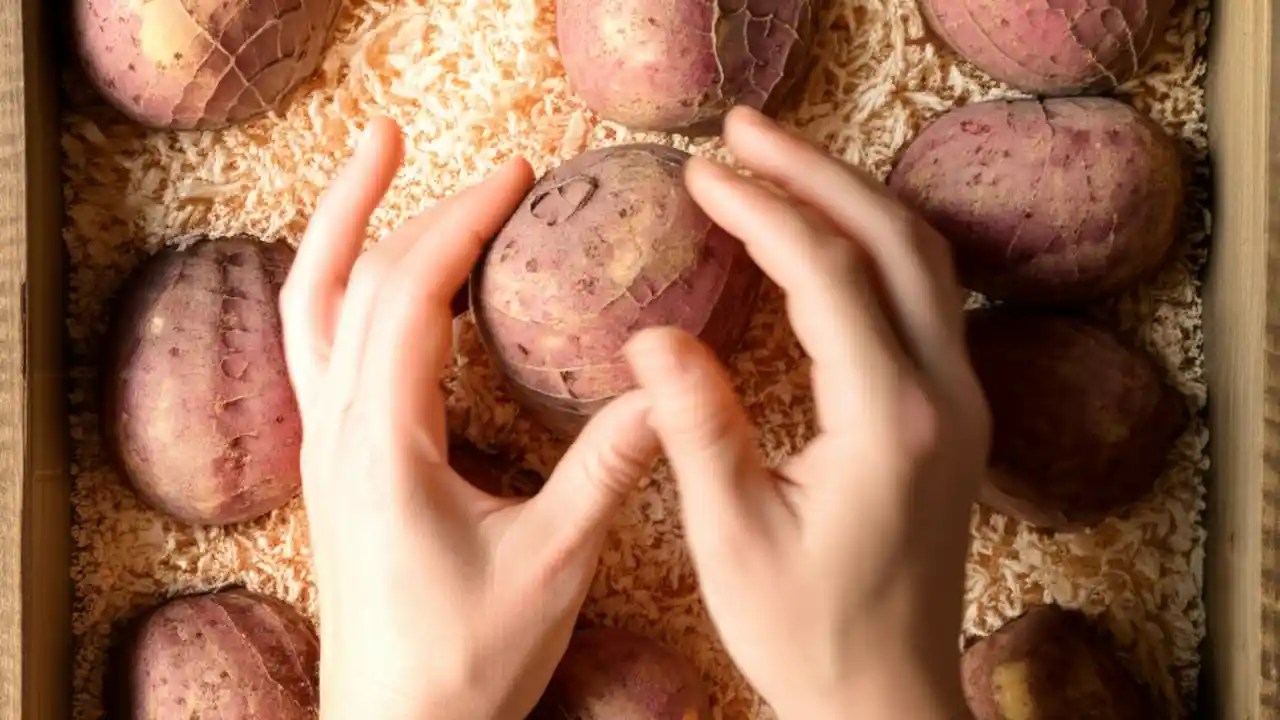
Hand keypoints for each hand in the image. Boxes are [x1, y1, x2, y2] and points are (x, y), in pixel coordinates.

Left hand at [280, 118, 658, 719]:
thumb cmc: (462, 663)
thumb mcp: (552, 562)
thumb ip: (608, 466)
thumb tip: (667, 385)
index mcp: (381, 445)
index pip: (409, 295)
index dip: (458, 220)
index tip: (513, 172)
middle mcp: (336, 436)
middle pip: (333, 283)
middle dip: (377, 201)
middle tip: (419, 141)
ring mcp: (327, 452)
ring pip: (311, 315)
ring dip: (341, 236)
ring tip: (379, 176)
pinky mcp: (338, 471)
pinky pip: (326, 355)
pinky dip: (351, 296)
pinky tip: (394, 290)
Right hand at [623, 107, 989, 718]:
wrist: (887, 696)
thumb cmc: (807, 634)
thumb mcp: (732, 538)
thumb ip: (697, 427)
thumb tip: (650, 334)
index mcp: (889, 423)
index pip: (827, 276)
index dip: (762, 211)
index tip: (701, 174)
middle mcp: (945, 398)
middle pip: (895, 238)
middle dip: (816, 171)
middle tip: (742, 129)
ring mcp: (962, 404)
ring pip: (923, 259)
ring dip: (851, 198)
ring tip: (776, 162)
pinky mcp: (954, 416)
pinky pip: (926, 296)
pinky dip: (872, 245)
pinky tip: (823, 236)